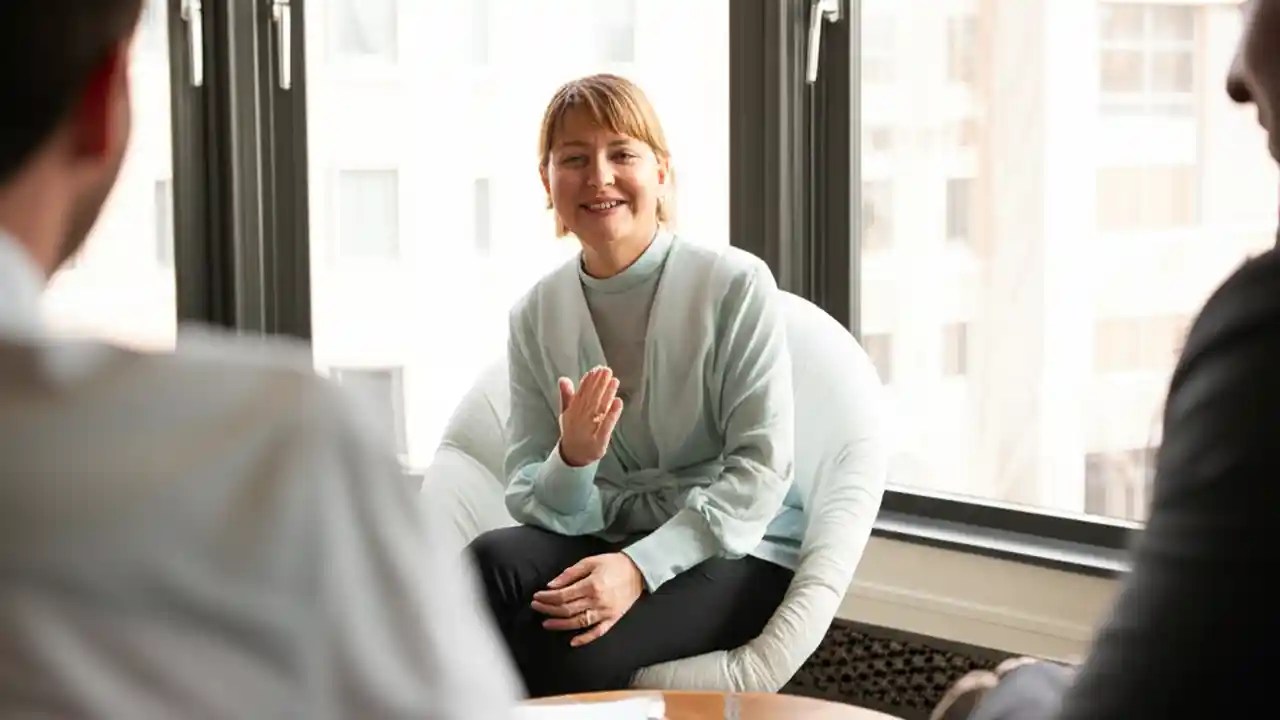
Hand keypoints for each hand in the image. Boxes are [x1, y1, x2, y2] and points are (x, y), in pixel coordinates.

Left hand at [530, 553, 644, 647]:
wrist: (639, 570)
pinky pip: (597, 633)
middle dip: (548, 609)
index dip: (547, 598)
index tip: (537, 597)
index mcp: (591, 585)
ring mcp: (605, 612)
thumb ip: (570, 573)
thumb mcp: (590, 562)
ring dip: (560, 625)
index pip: (562, 596)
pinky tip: (572, 642)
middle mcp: (597, 601)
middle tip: (536, 607)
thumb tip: (551, 585)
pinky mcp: (613, 619)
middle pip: (567, 610)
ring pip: (578, 623)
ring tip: (546, 624)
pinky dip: (585, 639)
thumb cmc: (614, 564)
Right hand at [557, 367, 623, 467]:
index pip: (581, 394)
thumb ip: (567, 396)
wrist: (573, 456)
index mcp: (572, 412)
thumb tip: (563, 378)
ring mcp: (589, 431)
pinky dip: (612, 414)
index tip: (596, 369)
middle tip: (607, 371)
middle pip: (591, 400)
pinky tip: (618, 402)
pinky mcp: (599, 442)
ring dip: (607, 395)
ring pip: (599, 410)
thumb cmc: (573, 431)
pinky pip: (606, 426)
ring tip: (615, 381)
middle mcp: (579, 421)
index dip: (589, 381)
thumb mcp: (567, 414)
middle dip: (599, 384)